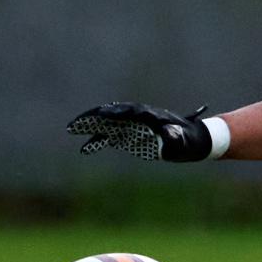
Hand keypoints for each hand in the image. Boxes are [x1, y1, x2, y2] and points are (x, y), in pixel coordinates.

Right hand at [66, 103, 213, 161]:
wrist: (190, 139)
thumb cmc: (187, 138)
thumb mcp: (183, 138)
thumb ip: (176, 136)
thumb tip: (171, 133)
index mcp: (150, 115)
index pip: (130, 111)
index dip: (117, 113)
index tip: (103, 115)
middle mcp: (137, 118)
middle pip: (113, 114)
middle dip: (95, 116)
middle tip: (77, 121)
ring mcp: (131, 126)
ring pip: (107, 124)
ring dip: (90, 126)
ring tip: (71, 129)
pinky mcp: (128, 135)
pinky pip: (109, 137)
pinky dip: (97, 142)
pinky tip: (84, 149)